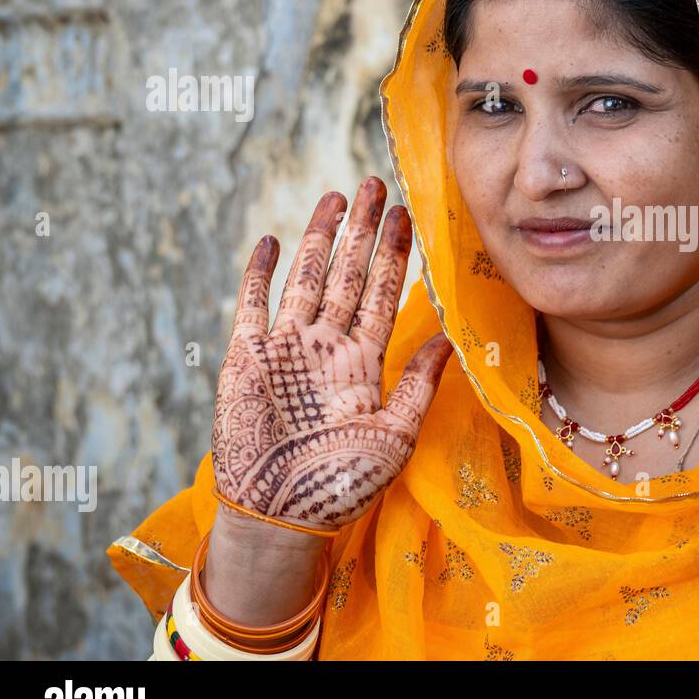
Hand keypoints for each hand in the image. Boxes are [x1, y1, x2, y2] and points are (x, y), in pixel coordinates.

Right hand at [211, 176, 453, 532]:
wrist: (285, 515)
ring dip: (319, 238)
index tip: (408, 214)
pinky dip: (260, 274)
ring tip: (337, 197)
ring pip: (305, 278)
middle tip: (376, 183)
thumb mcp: (397, 434)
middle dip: (363, 230)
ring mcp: (286, 348)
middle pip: (347, 273)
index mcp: (363, 360)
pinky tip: (272, 241)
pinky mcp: (247, 358)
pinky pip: (252, 306)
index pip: (382, 292)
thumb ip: (420, 383)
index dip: (395, 253)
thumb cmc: (345, 484)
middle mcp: (327, 345)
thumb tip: (452, 338)